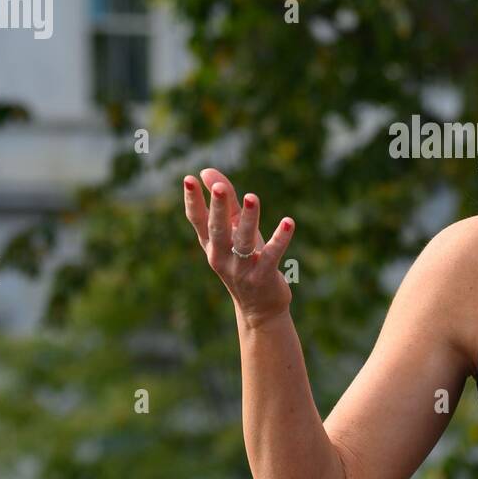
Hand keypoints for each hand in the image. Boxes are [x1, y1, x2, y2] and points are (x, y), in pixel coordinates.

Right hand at [183, 168, 295, 326]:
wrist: (259, 307)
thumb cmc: (244, 260)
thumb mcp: (233, 231)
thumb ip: (224, 202)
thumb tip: (206, 171)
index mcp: (210, 244)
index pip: (198, 220)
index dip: (192, 200)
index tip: (189, 178)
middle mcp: (221, 256)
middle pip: (218, 230)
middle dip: (219, 208)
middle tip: (220, 187)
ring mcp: (241, 268)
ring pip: (243, 241)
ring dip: (248, 219)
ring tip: (252, 198)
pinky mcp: (263, 276)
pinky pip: (271, 255)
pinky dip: (280, 239)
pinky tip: (288, 223)